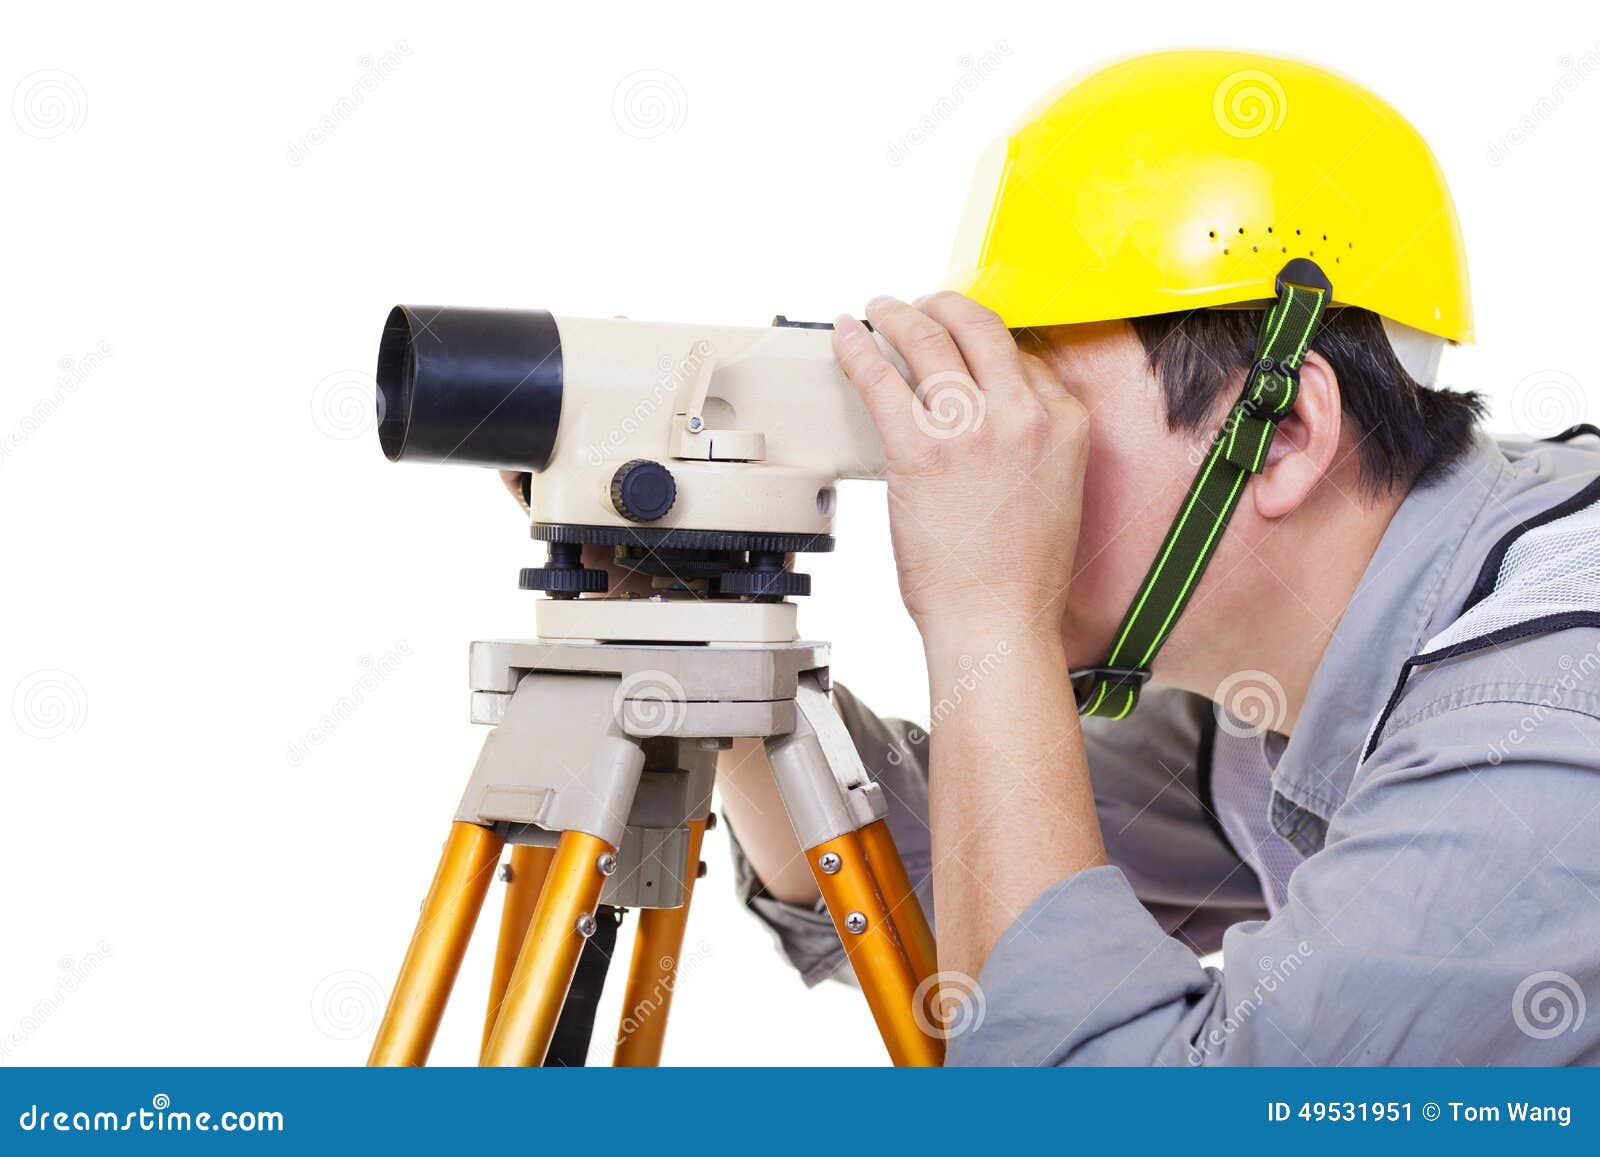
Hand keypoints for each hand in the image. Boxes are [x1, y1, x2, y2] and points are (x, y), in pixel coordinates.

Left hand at [833, 293, 1089, 642]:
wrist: (998, 624)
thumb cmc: (1019, 578)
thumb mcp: (1055, 492)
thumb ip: (1033, 442)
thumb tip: (990, 414)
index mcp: (1067, 422)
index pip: (1022, 355)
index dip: (983, 342)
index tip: (959, 341)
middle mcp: (1024, 413)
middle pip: (979, 326)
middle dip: (943, 305)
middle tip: (918, 306)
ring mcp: (971, 426)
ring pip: (928, 338)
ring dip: (896, 315)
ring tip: (879, 310)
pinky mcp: (921, 447)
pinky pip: (880, 377)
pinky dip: (857, 348)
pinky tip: (846, 337)